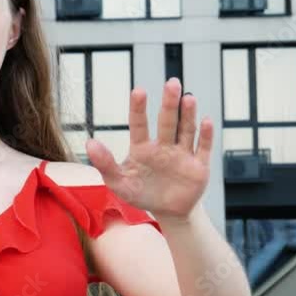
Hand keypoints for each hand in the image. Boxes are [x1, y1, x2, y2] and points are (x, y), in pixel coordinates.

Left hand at [84, 77, 212, 220]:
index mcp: (142, 148)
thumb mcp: (119, 183)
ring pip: (186, 130)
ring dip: (188, 114)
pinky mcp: (199, 165)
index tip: (138, 91)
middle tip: (172, 83)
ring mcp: (182, 154)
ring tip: (188, 98)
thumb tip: (89, 144)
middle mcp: (163, 146)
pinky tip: (206, 121)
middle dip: (170, 103)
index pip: (139, 124)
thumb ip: (105, 164)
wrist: (168, 212)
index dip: (138, 108)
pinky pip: (203, 148)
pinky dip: (205, 135)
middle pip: (167, 121)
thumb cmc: (141, 193)